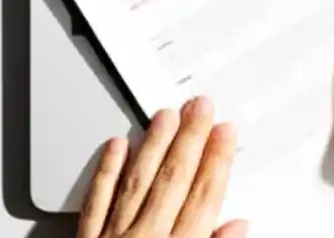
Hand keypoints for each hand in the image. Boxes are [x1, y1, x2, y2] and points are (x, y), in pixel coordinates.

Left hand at [79, 96, 247, 237]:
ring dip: (154, 144)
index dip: (218, 161)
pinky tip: (117, 145)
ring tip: (166, 115)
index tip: (225, 132)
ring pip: (137, 180)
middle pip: (173, 179)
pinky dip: (107, 171)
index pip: (203, 198)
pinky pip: (96, 200)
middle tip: (200, 107)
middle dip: (191, 138)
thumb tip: (237, 226)